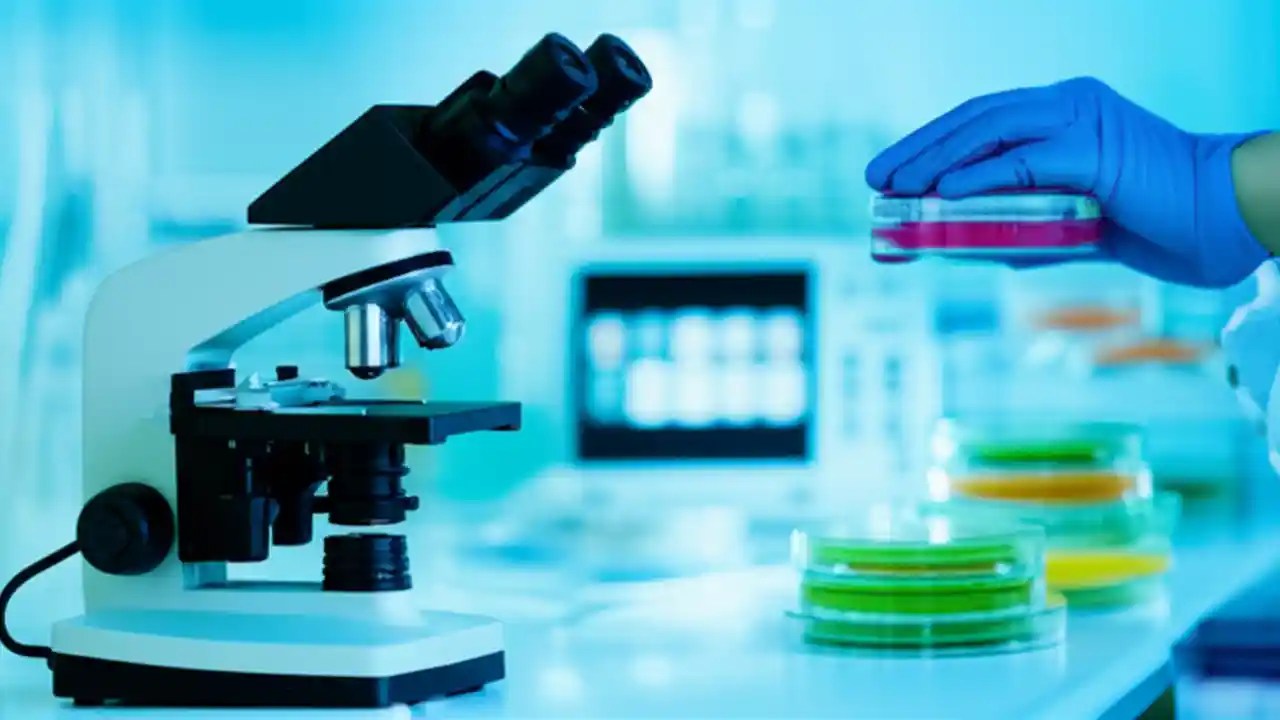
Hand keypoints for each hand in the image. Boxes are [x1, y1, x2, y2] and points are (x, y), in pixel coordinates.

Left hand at [865, 77, 1267, 287]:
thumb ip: (1021, 226)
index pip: (981, 118)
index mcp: (1063, 113)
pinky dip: (978, 175)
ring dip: (937, 158)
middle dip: (920, 147)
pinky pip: (1021, 160)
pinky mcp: (1094, 148)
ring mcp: (1082, 119)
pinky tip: (944, 191)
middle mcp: (1068, 103)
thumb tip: (963, 245)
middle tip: (877, 177)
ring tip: (898, 185)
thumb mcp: (1070, 223)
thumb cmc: (1153, 223)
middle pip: (975, 116)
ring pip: (991, 129)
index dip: (931, 141)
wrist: (1219, 222)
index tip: (890, 170)